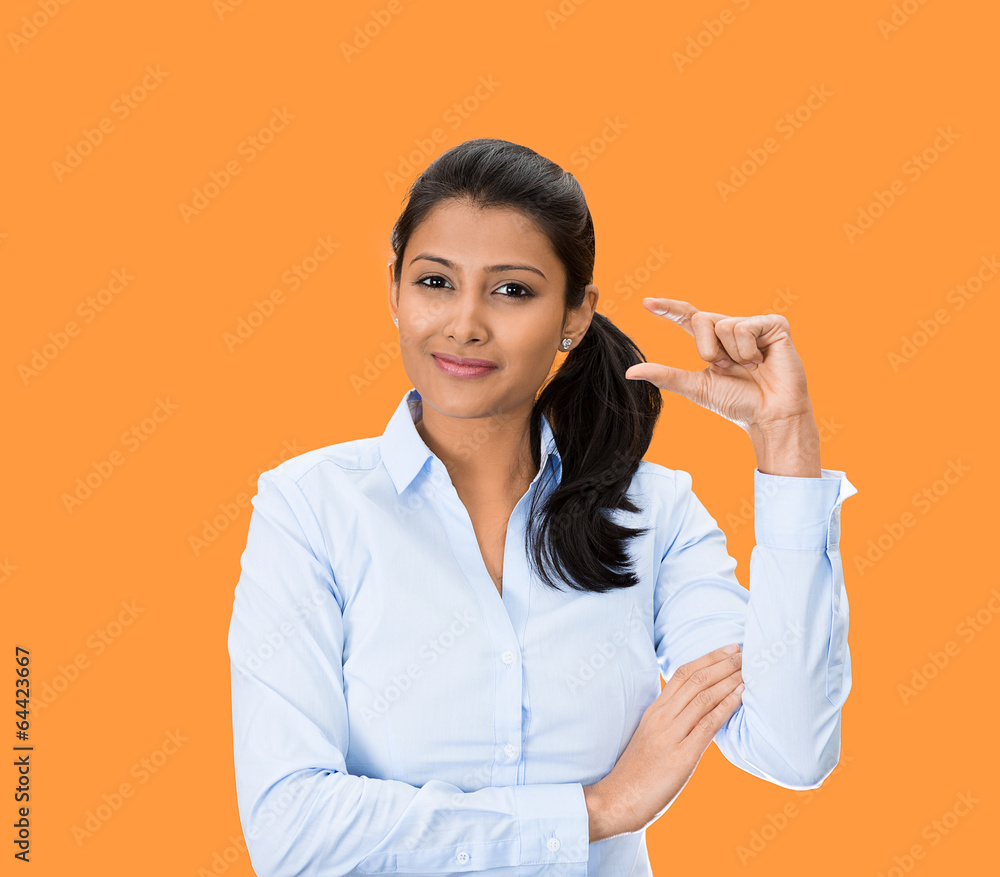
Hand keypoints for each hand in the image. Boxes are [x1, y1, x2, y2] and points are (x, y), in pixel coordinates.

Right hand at [583, 644, 743, 840]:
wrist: (619, 799)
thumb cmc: (637, 773)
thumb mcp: (651, 738)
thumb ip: (671, 722)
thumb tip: (698, 714)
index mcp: (654, 711)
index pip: (682, 674)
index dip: (707, 658)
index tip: (728, 649)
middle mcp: (662, 717)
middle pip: (695, 680)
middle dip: (722, 663)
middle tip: (744, 653)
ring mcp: (670, 734)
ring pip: (703, 697)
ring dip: (728, 680)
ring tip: (748, 670)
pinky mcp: (681, 755)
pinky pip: (707, 724)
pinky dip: (726, 706)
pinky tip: (741, 696)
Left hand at [624, 298, 812, 432]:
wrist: (769, 415)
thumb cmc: (737, 403)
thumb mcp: (696, 387)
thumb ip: (665, 375)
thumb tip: (629, 372)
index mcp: (712, 341)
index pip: (687, 317)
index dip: (668, 309)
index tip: (646, 303)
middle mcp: (730, 328)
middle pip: (700, 319)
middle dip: (707, 349)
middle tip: (727, 368)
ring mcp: (753, 325)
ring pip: (722, 324)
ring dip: (731, 354)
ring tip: (749, 366)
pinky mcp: (774, 324)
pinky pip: (744, 327)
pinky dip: (747, 350)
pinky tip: (762, 360)